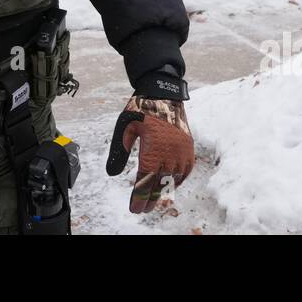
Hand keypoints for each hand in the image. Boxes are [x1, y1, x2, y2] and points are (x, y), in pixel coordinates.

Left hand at [105, 96, 194, 213]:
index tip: (135, 209)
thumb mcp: (125, 127)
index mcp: (152, 150)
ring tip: (155, 199)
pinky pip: (186, 170)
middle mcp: (169, 154)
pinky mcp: (188, 147)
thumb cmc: (141, 108)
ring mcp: (181, 151)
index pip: (145, 182)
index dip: (140, 198)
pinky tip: (170, 183)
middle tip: (142, 209)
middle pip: (159, 185)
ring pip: (174, 180)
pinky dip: (178, 179)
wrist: (163, 92)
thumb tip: (112, 173)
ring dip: (164, 191)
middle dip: (150, 199)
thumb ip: (119, 151)